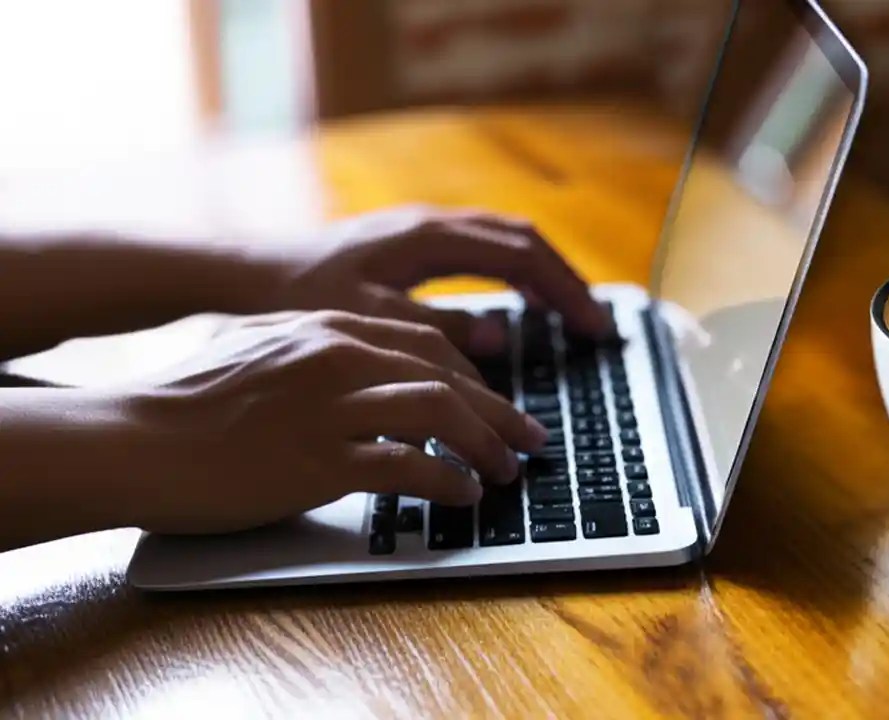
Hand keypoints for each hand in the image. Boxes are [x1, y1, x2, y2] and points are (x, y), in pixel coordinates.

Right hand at [106, 310, 548, 535]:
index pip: (425, 343)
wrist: (134, 438)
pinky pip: (409, 465)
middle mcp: (338, 355)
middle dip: (499, 410)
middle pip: (447, 373)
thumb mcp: (261, 351)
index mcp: (326, 327)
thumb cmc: (189, 403)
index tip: (498, 404)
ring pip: (440, 410)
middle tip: (529, 439)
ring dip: (485, 443)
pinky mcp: (320, 458)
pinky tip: (462, 496)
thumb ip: (318, 354)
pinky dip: (447, 481)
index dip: (474, 376)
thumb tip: (367, 374)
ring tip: (505, 471)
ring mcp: (331, 404)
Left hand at [247, 206, 610, 354]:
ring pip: (505, 239)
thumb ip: (437, 330)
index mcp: (429, 238)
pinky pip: (483, 248)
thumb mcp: (368, 324)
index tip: (592, 328)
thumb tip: (501, 333)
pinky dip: (515, 271)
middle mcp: (432, 224)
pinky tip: (518, 300)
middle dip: (565, 281)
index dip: (564, 292)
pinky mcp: (411, 243)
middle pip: (523, 239)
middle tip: (595, 325)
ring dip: (543, 273)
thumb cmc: (300, 299)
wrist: (246, 275)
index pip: (521, 255)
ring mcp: (423, 228)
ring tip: (569, 313)